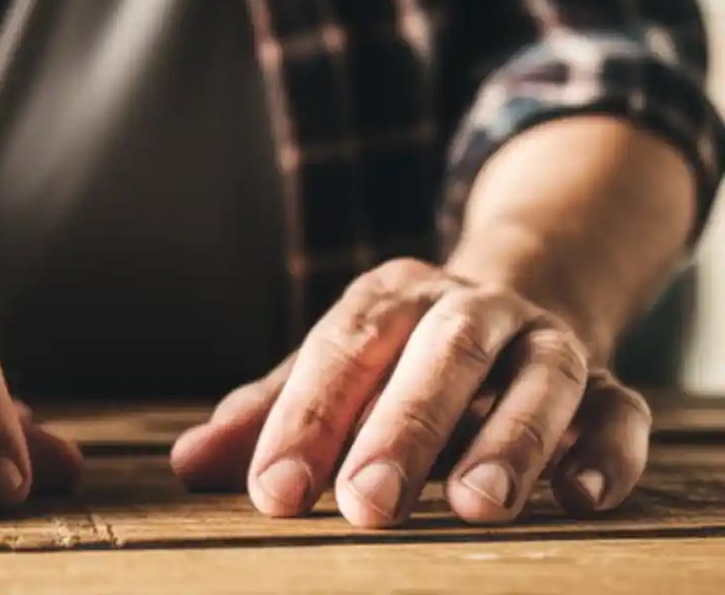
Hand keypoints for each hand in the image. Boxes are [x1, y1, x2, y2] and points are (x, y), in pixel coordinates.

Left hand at [171, 258, 650, 526]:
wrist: (506, 307)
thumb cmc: (394, 359)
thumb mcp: (330, 373)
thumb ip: (267, 415)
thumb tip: (186, 464)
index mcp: (390, 298)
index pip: (342, 349)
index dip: (305, 420)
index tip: (273, 492)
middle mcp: (470, 309)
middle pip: (439, 354)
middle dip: (403, 429)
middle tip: (366, 506)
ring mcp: (543, 340)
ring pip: (539, 376)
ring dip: (511, 439)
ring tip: (475, 506)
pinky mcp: (605, 383)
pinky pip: (618, 410)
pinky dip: (603, 451)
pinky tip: (576, 497)